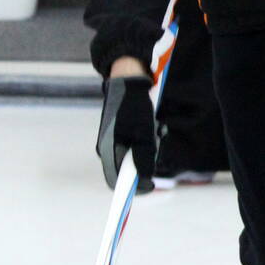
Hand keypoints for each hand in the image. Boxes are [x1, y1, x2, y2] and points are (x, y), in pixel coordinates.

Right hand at [96, 68, 156, 189]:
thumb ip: (144, 155)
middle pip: (128, 168)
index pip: (117, 180)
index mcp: (108, 149)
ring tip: (155, 129)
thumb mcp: (143, 132)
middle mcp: (108, 146)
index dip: (132, 188)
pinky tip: (153, 124)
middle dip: (145, 161)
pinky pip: (137, 143)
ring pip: (135, 154)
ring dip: (149, 147)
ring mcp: (114, 138)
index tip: (149, 188)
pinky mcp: (122, 130)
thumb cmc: (134, 104)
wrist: (129, 77)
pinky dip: (148, 138)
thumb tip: (145, 177)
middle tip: (156, 145)